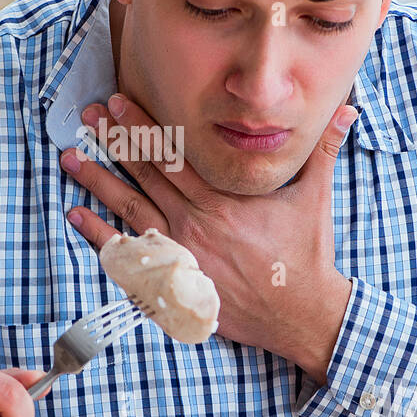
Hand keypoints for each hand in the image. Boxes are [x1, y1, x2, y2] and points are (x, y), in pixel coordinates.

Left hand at [61, 94, 355, 382]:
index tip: (118, 103)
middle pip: (144, 176)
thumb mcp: (314, 197)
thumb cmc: (305, 254)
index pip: (173, 155)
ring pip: (130, 210)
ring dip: (97, 182)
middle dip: (113, 144)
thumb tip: (346, 109)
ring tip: (71, 157)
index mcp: (224, 200)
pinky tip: (77, 216)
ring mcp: (181, 254)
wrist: (300, 314)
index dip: (143, 127)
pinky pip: (128, 255)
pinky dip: (100, 236)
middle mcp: (196, 224)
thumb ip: (323, 150)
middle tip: (87, 118)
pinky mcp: (174, 281)